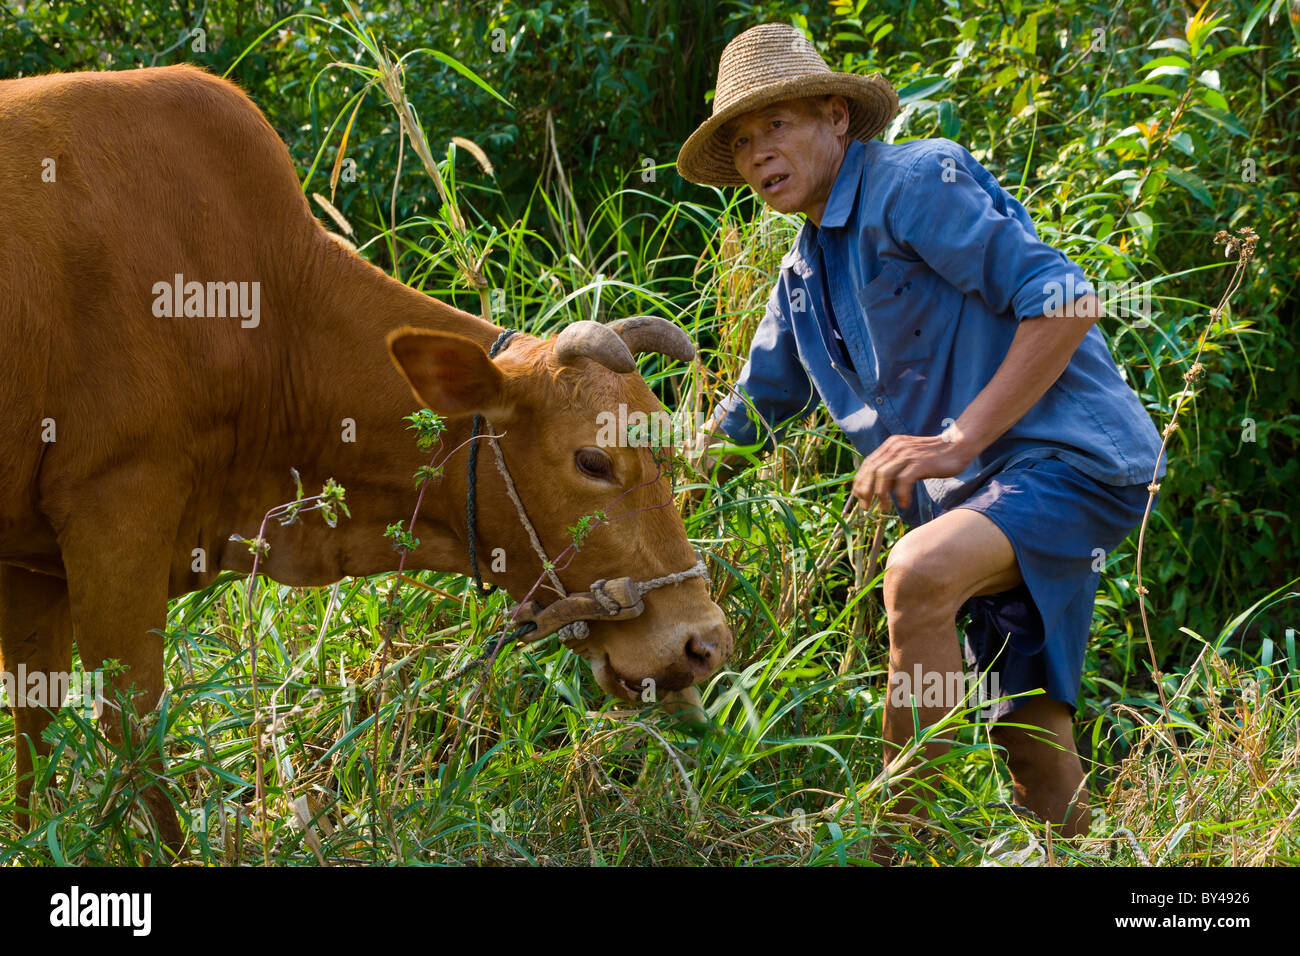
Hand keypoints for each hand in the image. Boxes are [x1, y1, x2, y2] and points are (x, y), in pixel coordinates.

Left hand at [851, 433, 974, 512]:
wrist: (959, 445)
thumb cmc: (934, 456)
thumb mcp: (909, 458)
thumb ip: (895, 467)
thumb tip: (880, 487)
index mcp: (891, 445)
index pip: (868, 464)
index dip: (860, 482)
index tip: (859, 498)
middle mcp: (896, 447)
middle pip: (872, 470)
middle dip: (865, 491)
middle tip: (866, 506)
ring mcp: (908, 454)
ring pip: (883, 475)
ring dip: (880, 494)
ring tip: (883, 507)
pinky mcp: (920, 462)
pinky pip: (904, 480)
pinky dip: (901, 494)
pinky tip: (904, 504)